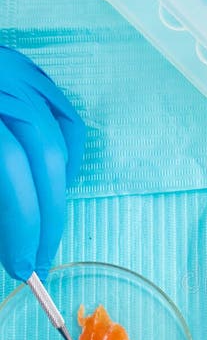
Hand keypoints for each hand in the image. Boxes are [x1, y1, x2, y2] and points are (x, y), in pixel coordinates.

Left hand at [0, 47, 84, 280]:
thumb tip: (6, 245)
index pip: (8, 166)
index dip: (21, 223)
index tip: (21, 265)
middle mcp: (1, 85)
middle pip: (41, 155)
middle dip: (46, 218)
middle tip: (39, 259)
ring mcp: (17, 74)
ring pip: (55, 140)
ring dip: (55, 195)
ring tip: (43, 231)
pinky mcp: (29, 74)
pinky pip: (65, 118)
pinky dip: (67, 155)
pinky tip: (55, 184)